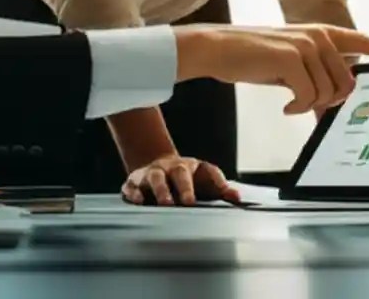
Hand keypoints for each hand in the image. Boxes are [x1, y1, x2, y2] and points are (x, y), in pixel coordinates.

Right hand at [120, 154, 240, 206]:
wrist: (156, 165)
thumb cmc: (186, 178)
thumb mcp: (203, 179)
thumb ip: (220, 188)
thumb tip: (238, 198)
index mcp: (188, 167)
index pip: (201, 171)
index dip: (208, 182)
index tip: (214, 196)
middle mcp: (169, 168)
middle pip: (177, 172)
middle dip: (183, 187)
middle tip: (188, 203)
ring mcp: (150, 174)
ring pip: (154, 178)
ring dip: (160, 190)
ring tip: (165, 204)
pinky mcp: (133, 183)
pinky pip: (131, 186)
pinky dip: (133, 193)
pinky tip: (138, 202)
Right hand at [174, 24, 368, 114]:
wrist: (219, 48)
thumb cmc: (255, 57)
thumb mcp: (292, 64)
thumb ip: (316, 74)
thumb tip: (331, 105)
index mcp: (322, 33)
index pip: (363, 41)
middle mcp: (319, 35)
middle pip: (347, 82)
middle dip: (331, 101)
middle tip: (307, 104)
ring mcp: (306, 44)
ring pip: (327, 92)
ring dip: (309, 105)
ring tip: (290, 100)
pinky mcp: (290, 58)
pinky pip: (308, 97)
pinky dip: (297, 107)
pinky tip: (284, 105)